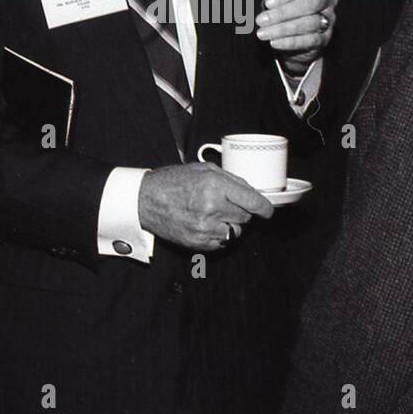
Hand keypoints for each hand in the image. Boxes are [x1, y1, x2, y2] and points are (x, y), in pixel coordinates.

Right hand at [138, 163, 273, 250]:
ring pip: (235, 232)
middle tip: (226, 205)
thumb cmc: (172, 182)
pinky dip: (218, 236)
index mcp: (215, 185)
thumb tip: (251, 191)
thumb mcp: (203, 169)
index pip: (252, 201)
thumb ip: (230, 179)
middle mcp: (212, 207)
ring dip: (230, 225)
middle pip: (245, 217)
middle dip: (241, 211)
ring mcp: (204, 227)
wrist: (145, 200)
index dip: (264, 207)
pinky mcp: (198, 242)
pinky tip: (206, 225)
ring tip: (214, 215)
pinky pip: (221, 243)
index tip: (267, 210)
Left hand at [256, 0, 336, 74]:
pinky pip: (310, 40)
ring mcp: (329, 19)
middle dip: (284, 12)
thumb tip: (265, 5)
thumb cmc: (285, 8)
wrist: (295, 35)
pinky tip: (274, 42)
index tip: (267, 3)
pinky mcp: (325, 38)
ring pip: (311, 22)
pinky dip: (290, 42)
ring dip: (283, 29)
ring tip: (263, 33)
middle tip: (261, 20)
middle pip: (312, 2)